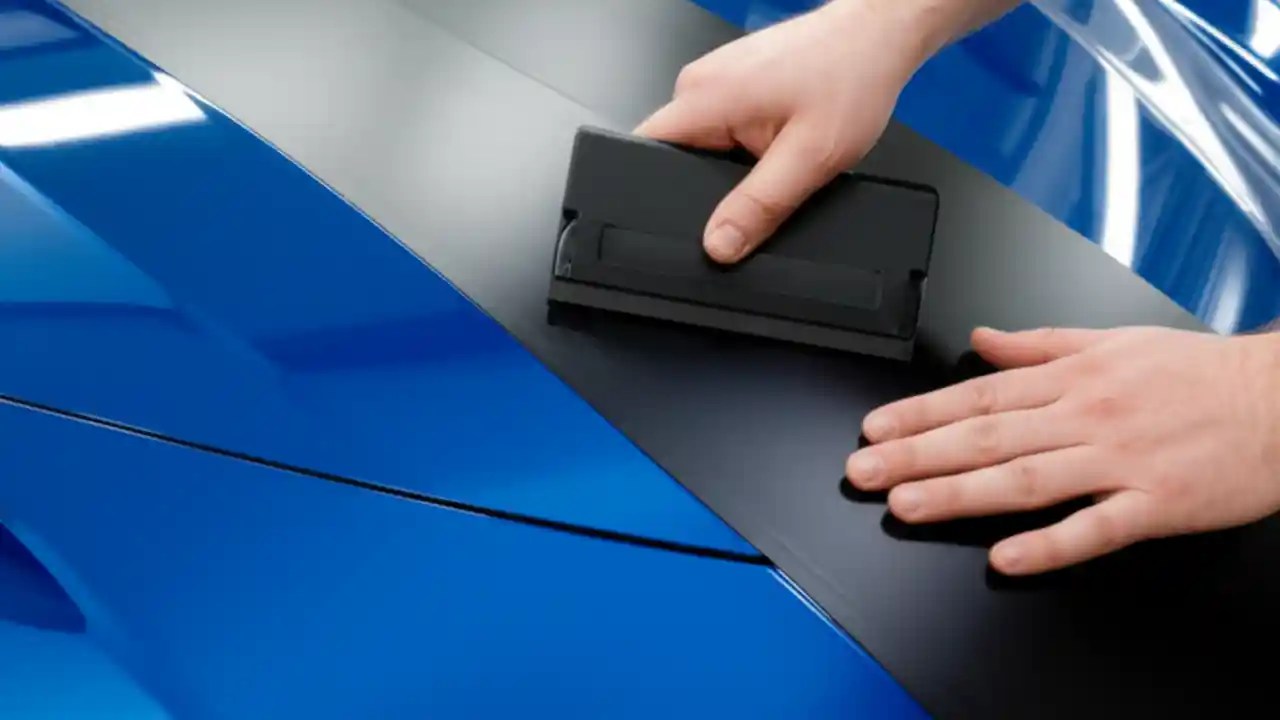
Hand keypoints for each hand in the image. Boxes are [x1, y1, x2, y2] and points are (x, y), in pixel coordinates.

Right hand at [635, 0, 946, 262]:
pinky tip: (779, 136)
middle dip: (709, 182)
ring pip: (702, 144)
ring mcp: (714, 79)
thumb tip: (718, 245)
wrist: (876, 38)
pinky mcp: (733, 82)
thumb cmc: (850, 80)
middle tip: (761, 180)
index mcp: (704, 98)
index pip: (645, 151)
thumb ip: (759, 206)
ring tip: (779, 149)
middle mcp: (699, 83)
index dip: (657, 191)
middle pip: (675, 155)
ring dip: (733, 162)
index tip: (691, 216)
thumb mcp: (809, 159)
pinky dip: (745, 144)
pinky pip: (720, 127)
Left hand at [846, 326, 1279, 575]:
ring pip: (1027, 478)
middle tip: (864, 471)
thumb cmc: (1199, 373)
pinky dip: (1050, 543)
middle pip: (987, 436)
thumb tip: (982, 338)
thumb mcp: (1112, 340)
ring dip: (961, 494)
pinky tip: (1006, 556)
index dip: (920, 413)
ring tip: (906, 505)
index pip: (979, 395)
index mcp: (1074, 378)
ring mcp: (1120, 461)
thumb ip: (1040, 343)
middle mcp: (1087, 416)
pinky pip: (1096, 527)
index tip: (874, 428)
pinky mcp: (1157, 504)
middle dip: (917, 454)